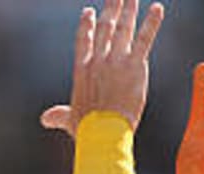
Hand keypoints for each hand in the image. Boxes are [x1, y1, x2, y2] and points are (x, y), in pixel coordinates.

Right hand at [39, 0, 165, 134]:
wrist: (102, 131)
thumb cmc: (86, 128)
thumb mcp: (70, 119)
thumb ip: (59, 115)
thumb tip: (45, 120)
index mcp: (82, 69)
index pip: (84, 40)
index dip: (87, 25)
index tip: (90, 11)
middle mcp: (98, 59)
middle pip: (106, 27)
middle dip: (111, 9)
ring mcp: (116, 60)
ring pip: (124, 28)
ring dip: (129, 9)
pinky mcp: (134, 65)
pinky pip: (145, 39)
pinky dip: (152, 23)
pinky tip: (158, 9)